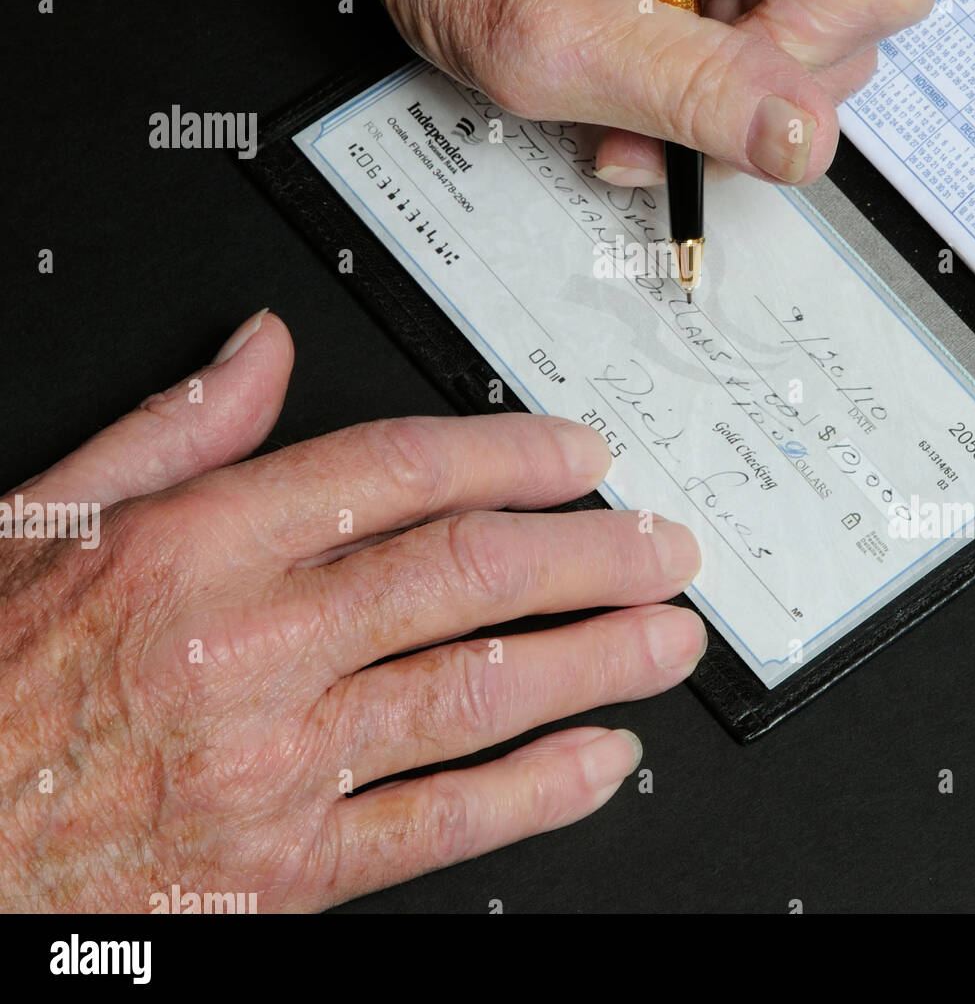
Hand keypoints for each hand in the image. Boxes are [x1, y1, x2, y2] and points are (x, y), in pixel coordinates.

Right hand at [0, 311, 704, 910]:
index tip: (580, 453)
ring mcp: (276, 766)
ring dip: (593, 659)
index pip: (398, 474)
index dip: (511, 453)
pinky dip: (536, 791)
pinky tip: (601, 761)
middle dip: (588, 553)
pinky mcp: (286, 869)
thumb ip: (177, 430)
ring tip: (669, 636)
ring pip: (475, 691)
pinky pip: (440, 823)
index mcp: (195, 549)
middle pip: (465, 575)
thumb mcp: (48, 520)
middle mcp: (250, 649)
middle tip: (662, 544)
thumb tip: (264, 348)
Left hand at [352, 0, 935, 186]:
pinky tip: (640, 56)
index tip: (693, 87)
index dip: (791, 67)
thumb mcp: (560, 35)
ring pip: (812, 31)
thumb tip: (803, 142)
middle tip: (641, 105)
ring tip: (624, 81)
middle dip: (745, 91)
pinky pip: (774, 14)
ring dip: (718, 87)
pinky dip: (706, 60)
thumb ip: (694, 93)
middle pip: (852, 18)